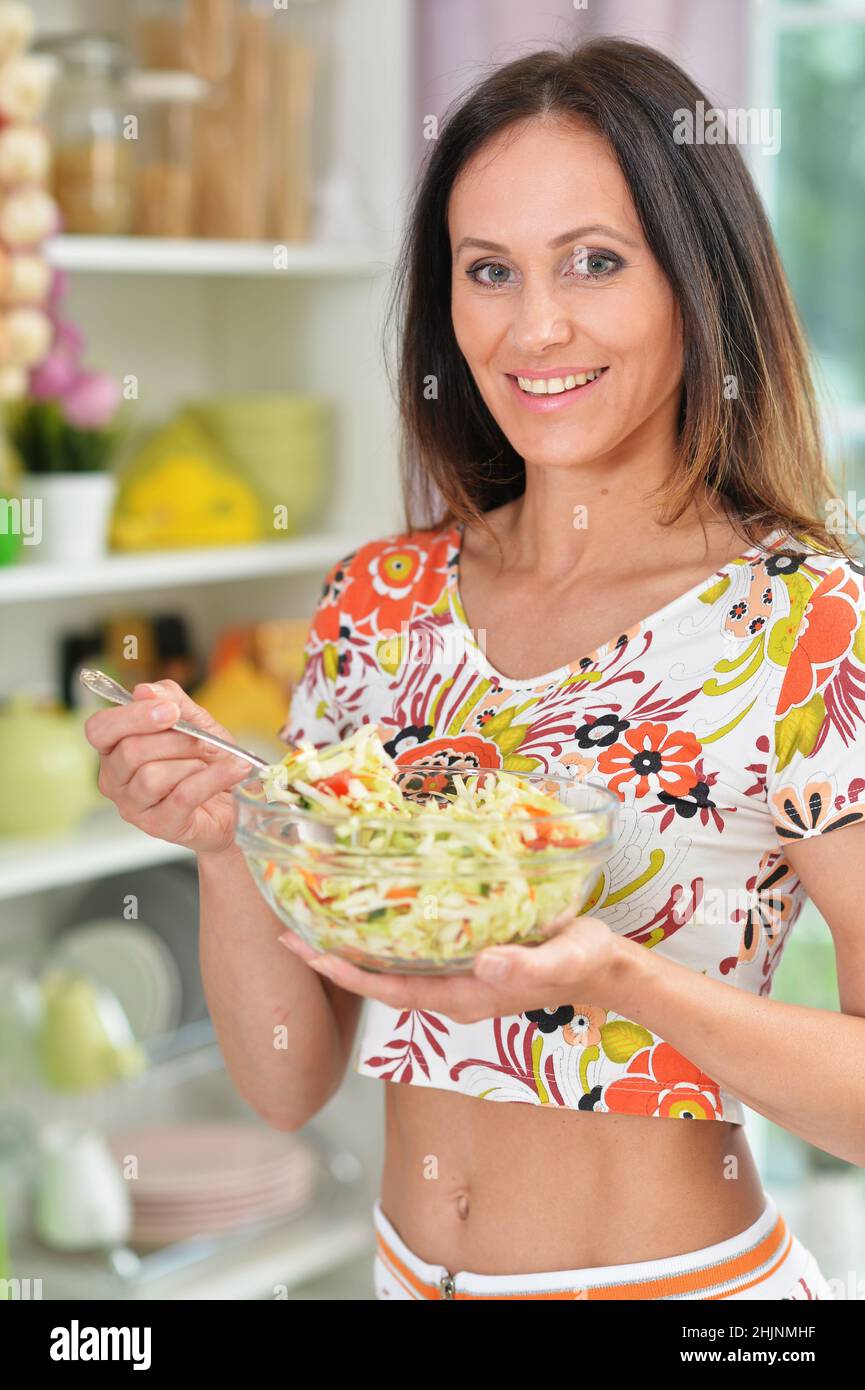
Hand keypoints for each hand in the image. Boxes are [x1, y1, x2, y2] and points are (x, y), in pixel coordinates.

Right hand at [84, 678, 252, 855]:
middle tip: (202, 740)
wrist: (234, 801)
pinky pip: (183, 797)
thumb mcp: (194, 720)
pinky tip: (234, 770)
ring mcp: (134, 807)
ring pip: (151, 777)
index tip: (170, 711)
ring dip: (191, 762)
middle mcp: (115, 780)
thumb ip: (170, 700)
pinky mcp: (161, 826)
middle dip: (175, 739)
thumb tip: (145, 690)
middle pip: (130, 751)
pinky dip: (212, 778)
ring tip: (211, 761)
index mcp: (114, 748)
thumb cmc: (205, 760)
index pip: (99, 729)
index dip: (131, 716)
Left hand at [277, 910, 632, 1023]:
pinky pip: (412, 953)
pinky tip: (368, 911)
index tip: (307, 951)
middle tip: (285, 930)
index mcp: (466, 995)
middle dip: (332, 959)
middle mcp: (452, 991)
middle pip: (379, 980)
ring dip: (352, 946)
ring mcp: (457, 979)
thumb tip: (484, 966)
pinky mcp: (465, 961)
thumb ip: (528, 967)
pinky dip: (383, 934)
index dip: (348, 973)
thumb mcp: (565, 958)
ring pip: (392, 967)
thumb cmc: (585, 961)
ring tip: (312, 916)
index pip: (392, 989)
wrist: (606, 968)